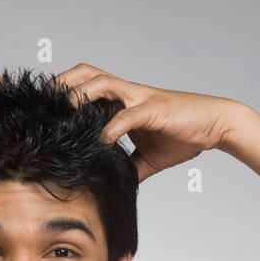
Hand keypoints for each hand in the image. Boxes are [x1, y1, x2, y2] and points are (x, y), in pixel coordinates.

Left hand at [55, 63, 246, 182]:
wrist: (216, 126)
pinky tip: (99, 142)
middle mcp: (128, 94)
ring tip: (63, 113)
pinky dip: (110, 128)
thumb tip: (113, 186)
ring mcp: (140, 98)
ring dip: (80, 95)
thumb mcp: (150, 158)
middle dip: (63, 84)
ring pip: (101, 83)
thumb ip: (129, 167)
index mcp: (123, 102)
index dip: (64, 96)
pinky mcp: (154, 109)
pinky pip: (126, 115)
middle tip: (44, 104)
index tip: (43, 112)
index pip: (87, 89)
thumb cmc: (184, 135)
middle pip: (87, 74)